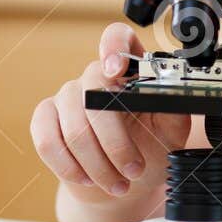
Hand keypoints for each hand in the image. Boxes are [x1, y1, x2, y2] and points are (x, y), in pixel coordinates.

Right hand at [30, 22, 190, 196]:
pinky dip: (69, 167)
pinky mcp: (45, 119)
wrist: (124, 181)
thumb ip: (174, 106)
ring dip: (97, 164)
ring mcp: (68, 95)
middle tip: (134, 170)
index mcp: (131, 69)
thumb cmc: (151, 150)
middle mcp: (96, 75)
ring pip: (73, 126)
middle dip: (116, 143)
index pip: (117, 38)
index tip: (116, 69)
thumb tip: (176, 91)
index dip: (113, 46)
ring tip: (117, 183)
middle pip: (94, 94)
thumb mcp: (172, 129)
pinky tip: (87, 178)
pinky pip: (47, 140)